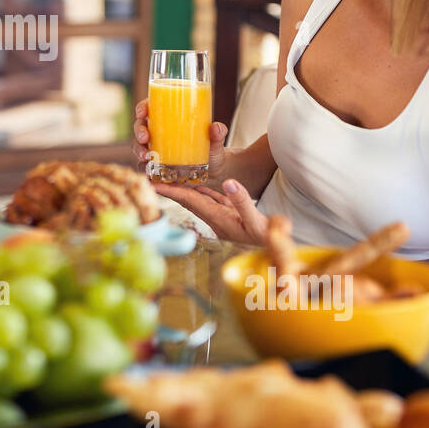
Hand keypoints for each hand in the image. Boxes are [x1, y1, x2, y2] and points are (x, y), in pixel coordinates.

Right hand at [131, 98, 230, 181]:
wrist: (214, 172)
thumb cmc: (212, 149)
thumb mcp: (215, 141)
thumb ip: (218, 134)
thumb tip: (216, 128)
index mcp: (168, 119)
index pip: (150, 108)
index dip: (142, 108)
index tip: (143, 112)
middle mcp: (158, 133)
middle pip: (140, 127)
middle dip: (139, 131)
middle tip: (145, 137)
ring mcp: (156, 150)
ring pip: (139, 147)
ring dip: (138, 150)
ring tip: (146, 157)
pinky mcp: (157, 167)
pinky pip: (145, 167)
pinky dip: (144, 169)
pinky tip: (148, 172)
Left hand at [153, 179, 267, 246]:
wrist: (277, 252)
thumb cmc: (267, 240)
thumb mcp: (257, 222)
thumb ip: (242, 202)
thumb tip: (228, 182)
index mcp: (218, 218)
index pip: (189, 200)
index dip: (171, 191)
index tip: (153, 182)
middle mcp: (215, 218)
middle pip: (187, 199)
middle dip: (169, 188)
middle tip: (151, 174)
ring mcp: (221, 217)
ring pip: (197, 199)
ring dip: (182, 188)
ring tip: (167, 176)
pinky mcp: (229, 215)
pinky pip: (210, 199)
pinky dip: (201, 190)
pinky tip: (195, 183)